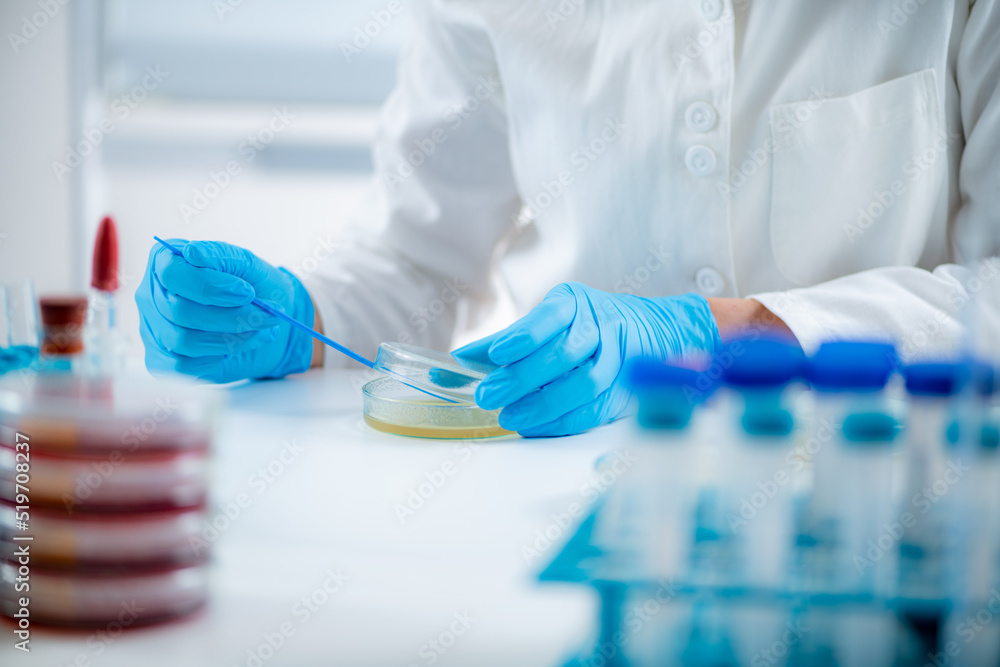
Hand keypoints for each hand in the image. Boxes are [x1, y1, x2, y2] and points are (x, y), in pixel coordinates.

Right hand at [136, 239, 314, 382]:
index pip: (172, 273)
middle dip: (232, 316)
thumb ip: (219, 256)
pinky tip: (240, 344)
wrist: (267, 320)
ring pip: (184, 340)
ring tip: (262, 328)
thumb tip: (192, 252)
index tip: (247, 292)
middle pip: (179, 310)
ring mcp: (155, 330)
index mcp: (166, 262)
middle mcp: (153, 296)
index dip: (209, 285)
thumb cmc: (253, 286)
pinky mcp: (164, 361)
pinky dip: (221, 355)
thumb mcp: (245, 263)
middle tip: (269, 315)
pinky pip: (186, 365)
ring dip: (233, 337)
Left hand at [453, 282, 719, 436]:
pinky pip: (597, 408)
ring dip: (545, 404)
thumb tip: (455, 363)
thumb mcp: (547, 323)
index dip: (525, 336)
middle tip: (489, 396)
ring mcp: (619, 356)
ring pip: (585, 382)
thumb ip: (502, 343)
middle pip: (564, 353)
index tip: (498, 355)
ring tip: (510, 417)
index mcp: (572, 302)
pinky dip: (564, 421)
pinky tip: (537, 428)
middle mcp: (599, 324)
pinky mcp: (628, 386)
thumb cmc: (585, 327)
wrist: (653, 332)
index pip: (550, 318)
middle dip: (523, 377)